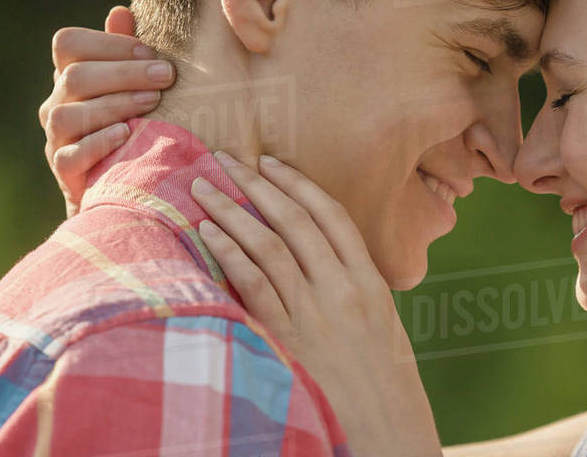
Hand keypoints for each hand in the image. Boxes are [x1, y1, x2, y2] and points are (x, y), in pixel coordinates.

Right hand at [38, 6, 174, 216]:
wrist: (125, 183)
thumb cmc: (136, 121)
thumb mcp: (135, 85)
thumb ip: (127, 51)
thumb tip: (120, 11)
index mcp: (70, 74)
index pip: (69, 43)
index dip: (108, 43)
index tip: (151, 51)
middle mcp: (56, 102)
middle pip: (75, 76)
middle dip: (125, 72)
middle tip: (166, 76)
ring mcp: (56, 137)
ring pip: (68, 114)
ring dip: (115, 104)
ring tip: (153, 102)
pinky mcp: (63, 170)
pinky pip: (70, 155)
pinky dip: (99, 142)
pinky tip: (127, 134)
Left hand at [191, 153, 441, 456]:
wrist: (382, 428)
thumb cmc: (381, 381)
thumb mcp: (379, 323)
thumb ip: (351, 286)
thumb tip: (315, 256)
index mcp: (369, 281)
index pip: (331, 215)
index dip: (298, 184)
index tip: (271, 161)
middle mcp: (341, 289)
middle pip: (294, 221)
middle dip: (257, 185)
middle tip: (227, 158)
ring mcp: (312, 312)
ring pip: (268, 246)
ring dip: (232, 212)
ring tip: (204, 187)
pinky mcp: (284, 337)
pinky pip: (251, 285)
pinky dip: (228, 253)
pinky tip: (207, 234)